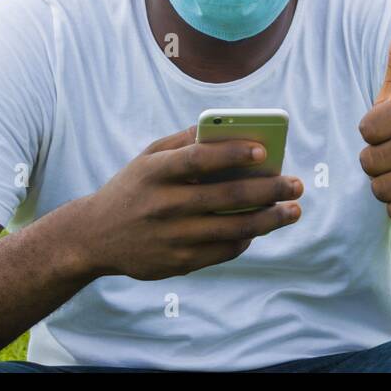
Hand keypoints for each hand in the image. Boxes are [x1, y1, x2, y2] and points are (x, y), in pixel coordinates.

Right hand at [75, 127, 303, 280]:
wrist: (94, 237)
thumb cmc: (131, 189)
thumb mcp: (147, 158)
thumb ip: (183, 142)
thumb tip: (223, 127)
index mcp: (155, 172)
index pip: (197, 160)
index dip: (231, 153)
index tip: (264, 149)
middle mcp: (163, 205)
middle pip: (224, 197)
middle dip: (267, 190)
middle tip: (296, 184)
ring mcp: (171, 237)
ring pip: (231, 229)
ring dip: (268, 220)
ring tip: (293, 210)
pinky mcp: (178, 263)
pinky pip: (222, 251)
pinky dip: (246, 239)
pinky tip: (261, 228)